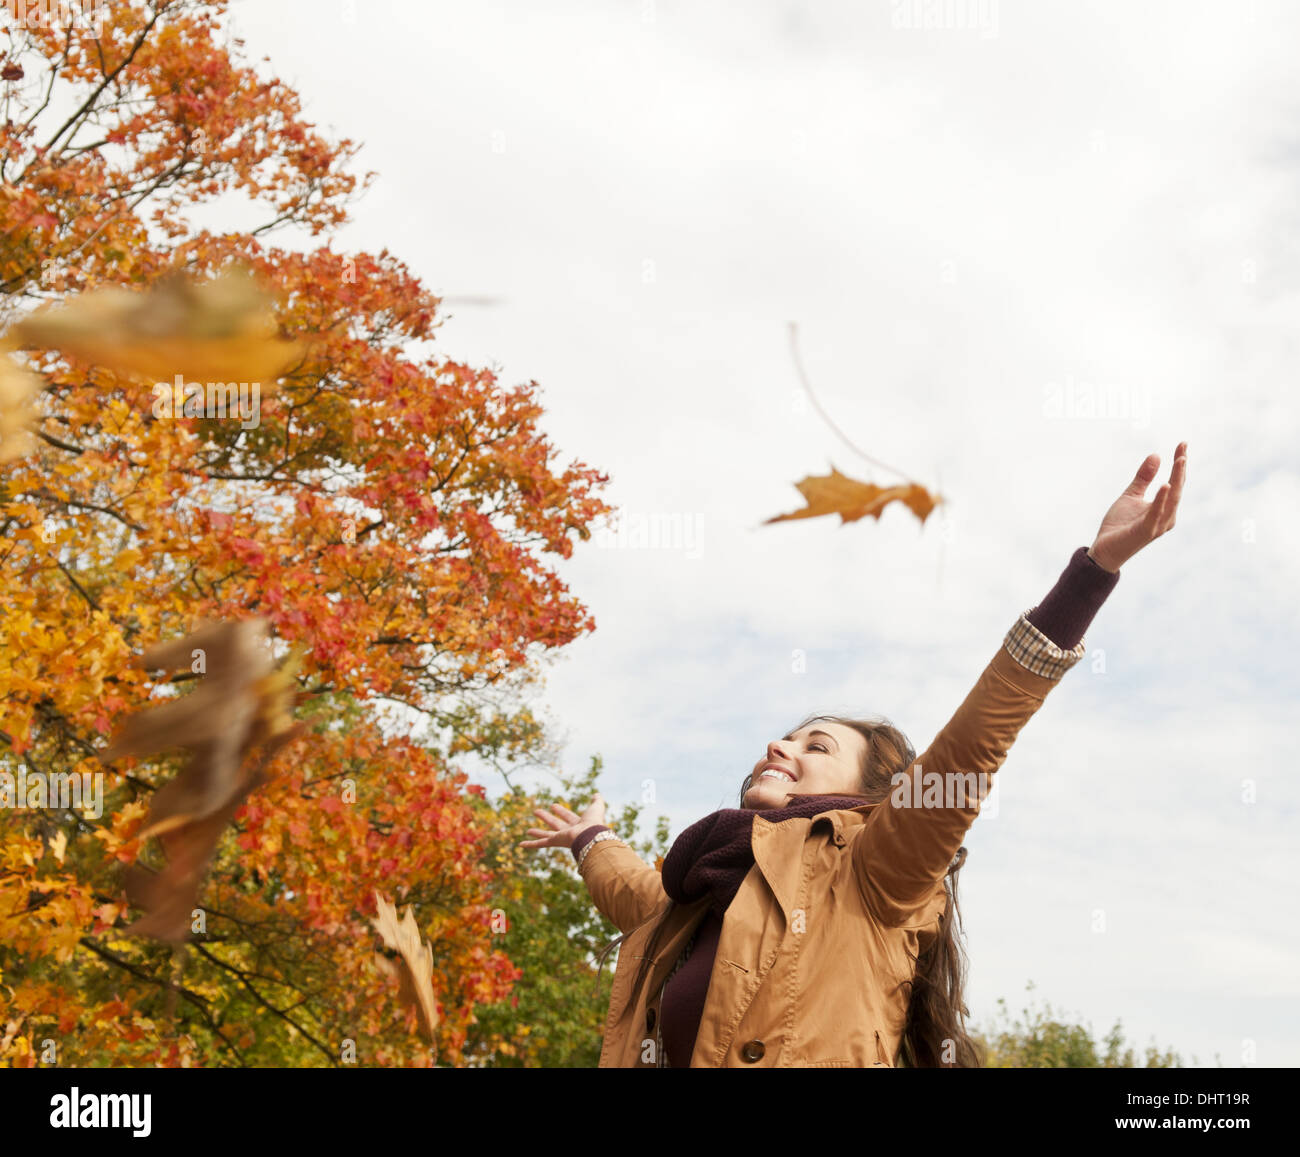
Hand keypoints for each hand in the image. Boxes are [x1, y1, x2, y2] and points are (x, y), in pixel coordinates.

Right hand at [518, 792, 607, 850]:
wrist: (590, 835)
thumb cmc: (594, 822)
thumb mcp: (596, 807)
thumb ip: (596, 801)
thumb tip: (596, 794)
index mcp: (578, 823)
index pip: (567, 816)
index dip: (561, 811)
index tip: (553, 805)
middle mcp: (569, 831)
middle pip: (555, 824)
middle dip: (547, 818)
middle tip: (537, 811)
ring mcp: (561, 837)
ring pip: (546, 834)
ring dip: (537, 832)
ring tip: (527, 830)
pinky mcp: (555, 842)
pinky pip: (540, 844)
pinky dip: (530, 844)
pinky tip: (521, 844)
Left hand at [1087, 442, 1186, 572]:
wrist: (1105, 549)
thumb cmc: (1120, 525)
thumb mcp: (1131, 495)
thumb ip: (1143, 478)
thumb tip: (1156, 455)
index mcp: (1164, 508)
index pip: (1175, 482)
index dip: (1179, 464)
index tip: (1183, 444)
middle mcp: (1166, 517)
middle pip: (1177, 488)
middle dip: (1181, 468)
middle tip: (1183, 448)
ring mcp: (1158, 525)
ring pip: (1171, 499)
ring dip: (1176, 480)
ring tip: (1180, 460)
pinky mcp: (1146, 531)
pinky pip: (1156, 513)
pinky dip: (1161, 499)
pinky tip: (1165, 484)